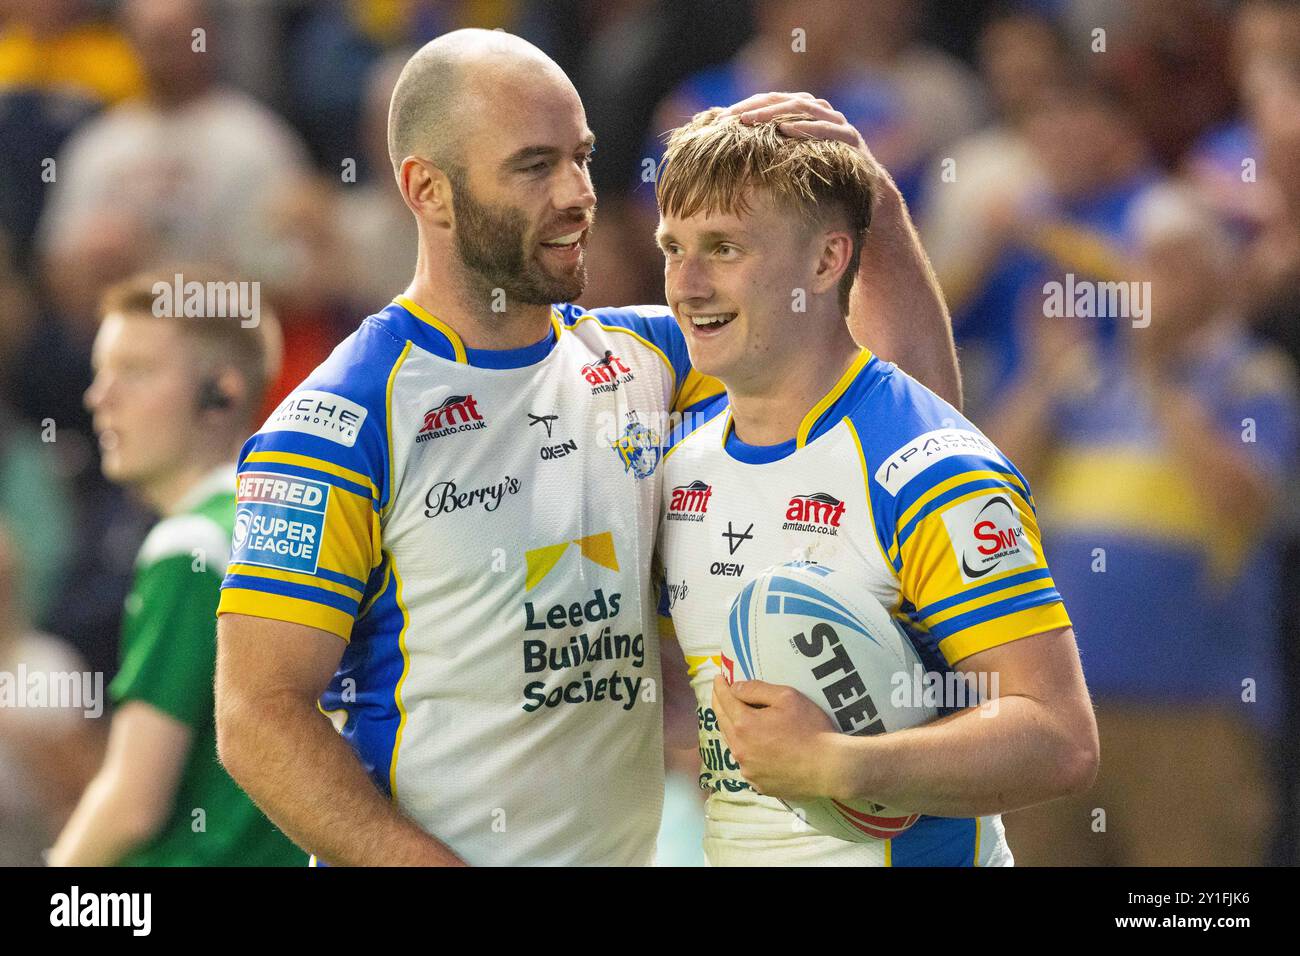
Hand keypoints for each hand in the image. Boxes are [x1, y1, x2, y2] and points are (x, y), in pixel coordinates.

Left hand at [711, 675, 839, 800]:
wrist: (830, 768)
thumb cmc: (811, 728)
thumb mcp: (787, 697)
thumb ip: (756, 689)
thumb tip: (734, 687)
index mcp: (744, 725)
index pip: (724, 700)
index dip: (720, 687)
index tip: (718, 677)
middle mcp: (740, 749)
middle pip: (723, 722)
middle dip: (720, 705)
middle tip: (720, 694)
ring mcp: (748, 769)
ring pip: (733, 744)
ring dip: (732, 729)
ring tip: (735, 718)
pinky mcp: (759, 784)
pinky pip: (747, 763)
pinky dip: (746, 751)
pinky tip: (755, 746)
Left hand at [719, 91, 898, 216]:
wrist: (865, 197)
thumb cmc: (821, 182)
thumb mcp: (790, 165)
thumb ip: (769, 152)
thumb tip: (729, 151)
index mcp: (804, 115)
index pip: (770, 101)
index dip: (745, 106)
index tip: (719, 118)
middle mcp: (820, 112)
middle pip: (783, 100)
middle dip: (755, 107)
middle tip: (730, 117)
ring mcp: (837, 123)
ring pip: (803, 108)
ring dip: (774, 113)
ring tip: (750, 120)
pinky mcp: (850, 138)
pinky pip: (827, 128)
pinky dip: (806, 127)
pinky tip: (786, 129)